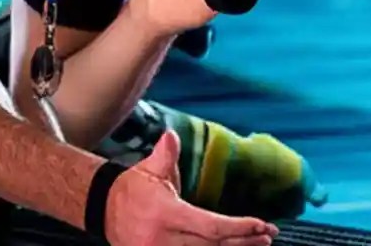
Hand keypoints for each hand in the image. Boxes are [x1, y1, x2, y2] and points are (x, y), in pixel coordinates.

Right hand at [105, 129, 278, 245]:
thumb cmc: (133, 187)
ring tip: (258, 244)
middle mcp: (163, 239)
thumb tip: (171, 136)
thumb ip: (165, 154)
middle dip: (243, 241)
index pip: (210, 226)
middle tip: (268, 236)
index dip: (238, 228)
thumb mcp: (149, 169)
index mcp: (166, 215)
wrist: (102, 208)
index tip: (261, 225)